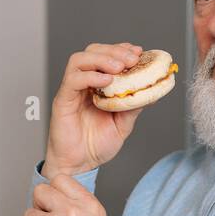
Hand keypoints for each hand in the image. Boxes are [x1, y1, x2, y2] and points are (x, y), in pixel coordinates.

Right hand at [44, 42, 146, 178]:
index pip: (106, 56)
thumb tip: (151, 90)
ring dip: (101, 58)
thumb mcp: (123, 124)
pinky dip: (90, 76)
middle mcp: (83, 84)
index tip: (138, 52)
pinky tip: (106, 81)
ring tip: (119, 67)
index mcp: (97, 86)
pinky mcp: (63, 101)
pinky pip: (73, 80)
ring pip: (80, 60)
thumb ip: (133, 106)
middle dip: (114, 50)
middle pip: (93, 51)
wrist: (79, 165)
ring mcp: (71, 91)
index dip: (121, 50)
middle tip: (132, 59)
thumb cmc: (95, 146)